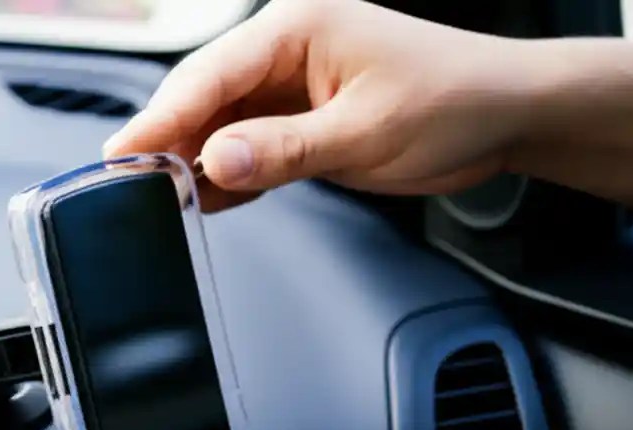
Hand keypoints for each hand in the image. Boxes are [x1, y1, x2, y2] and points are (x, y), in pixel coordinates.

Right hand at [102, 0, 533, 210]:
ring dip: (196, 161)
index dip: (162, 118)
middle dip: (169, 140)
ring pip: (221, 124)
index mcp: (298, 28)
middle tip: (130, 184)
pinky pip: (249, 146)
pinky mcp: (303, 119)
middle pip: (204, 96)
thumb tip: (214, 161)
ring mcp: (294, 86)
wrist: (509, 116)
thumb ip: (284, 149)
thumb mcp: (365, 132)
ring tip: (162, 198)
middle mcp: (288, 50)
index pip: (209, 74)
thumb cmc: (456, 102)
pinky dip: (230, 174)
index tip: (123, 155)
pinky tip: (208, 198)